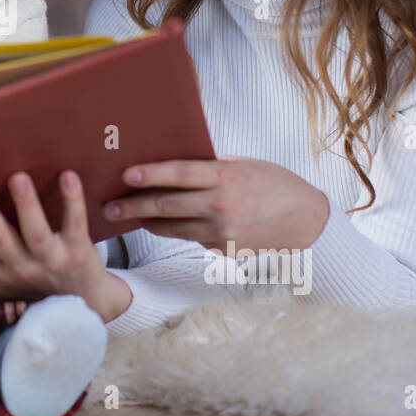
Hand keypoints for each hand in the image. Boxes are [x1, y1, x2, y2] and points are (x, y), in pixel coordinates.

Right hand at [0, 170, 131, 323]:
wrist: (90, 305)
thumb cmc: (38, 294)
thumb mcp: (0, 294)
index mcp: (3, 274)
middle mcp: (25, 267)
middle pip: (2, 241)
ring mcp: (53, 259)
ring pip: (37, 233)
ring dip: (27, 206)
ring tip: (18, 179)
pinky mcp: (79, 251)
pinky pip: (76, 224)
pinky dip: (73, 202)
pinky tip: (68, 176)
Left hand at [103, 157, 328, 251]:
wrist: (306, 222)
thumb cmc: (273, 184)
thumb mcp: (243, 165)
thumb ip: (211, 167)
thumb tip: (173, 167)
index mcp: (226, 177)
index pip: (180, 174)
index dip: (151, 174)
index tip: (126, 174)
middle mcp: (221, 207)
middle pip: (167, 206)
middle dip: (133, 206)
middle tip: (109, 207)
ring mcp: (221, 232)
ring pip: (172, 228)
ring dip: (146, 222)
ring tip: (124, 215)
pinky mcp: (222, 249)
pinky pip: (190, 237)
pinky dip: (174, 229)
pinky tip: (158, 223)